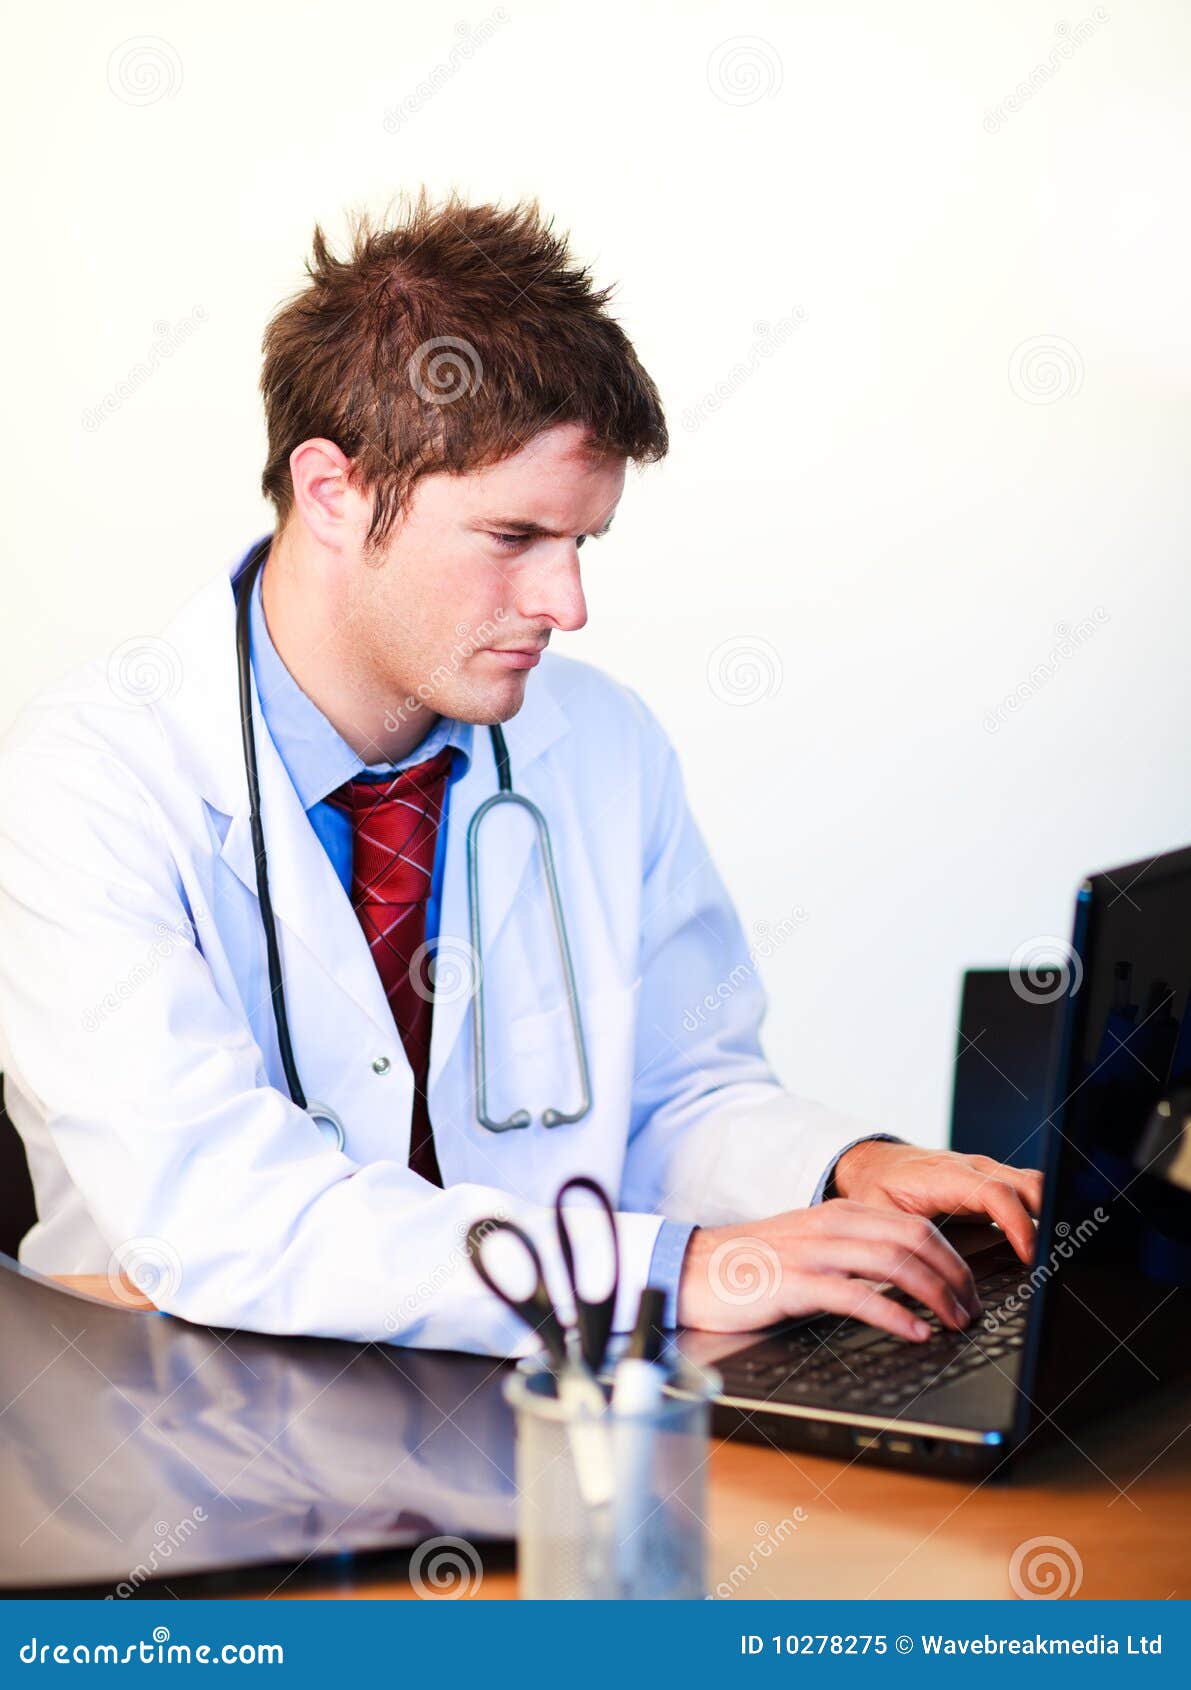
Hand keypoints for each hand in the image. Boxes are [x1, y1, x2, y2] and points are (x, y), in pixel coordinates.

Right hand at [677, 1200, 982, 1340]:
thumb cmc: (749, 1267)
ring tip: (955, 1322)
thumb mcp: (807, 1248)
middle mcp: (830, 1225)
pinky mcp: (795, 1283)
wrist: (690, 1270)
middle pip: (915, 1238)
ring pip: (895, 1262)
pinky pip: (858, 1296)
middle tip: (972, 1308)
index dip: (952, 1257)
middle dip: (955, 1275)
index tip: (970, 1288)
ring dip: (936, 1295)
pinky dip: (896, 1315)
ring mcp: (813, 1252)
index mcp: (838, 1214)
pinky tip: (915, 1333)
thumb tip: (901, 1282)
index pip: (913, 1225)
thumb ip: (849, 1255)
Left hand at [829, 1141, 1042, 1265]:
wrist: (873, 1163)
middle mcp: (972, 1168)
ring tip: (1050, 1255)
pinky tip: (1040, 1244)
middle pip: (1026, 1183)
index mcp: (945, 1175)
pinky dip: (1039, 1213)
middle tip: (1049, 1260)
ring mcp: (985, 1172)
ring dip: (1047, 1215)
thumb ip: (901, 1244)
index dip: (1018, 1224)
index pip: (995, 1193)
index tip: (1029, 1255)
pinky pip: (1024, 1192)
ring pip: (1032, 1185)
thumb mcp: (879, 1217)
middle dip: (1047, 1218)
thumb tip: (919, 1283)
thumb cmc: (875, 1189)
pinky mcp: (990, 1182)